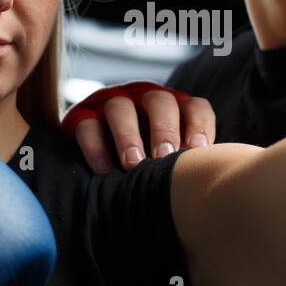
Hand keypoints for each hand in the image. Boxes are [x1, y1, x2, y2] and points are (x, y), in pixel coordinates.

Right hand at [73, 85, 215, 173]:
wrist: (96, 163)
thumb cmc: (146, 166)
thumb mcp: (169, 160)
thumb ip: (185, 165)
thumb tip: (205, 184)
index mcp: (173, 111)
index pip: (194, 107)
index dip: (198, 125)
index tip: (198, 149)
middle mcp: (143, 101)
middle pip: (159, 102)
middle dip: (163, 129)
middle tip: (163, 157)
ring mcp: (110, 105)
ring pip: (120, 107)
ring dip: (127, 135)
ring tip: (132, 164)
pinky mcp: (80, 117)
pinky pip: (87, 125)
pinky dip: (95, 147)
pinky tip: (104, 171)